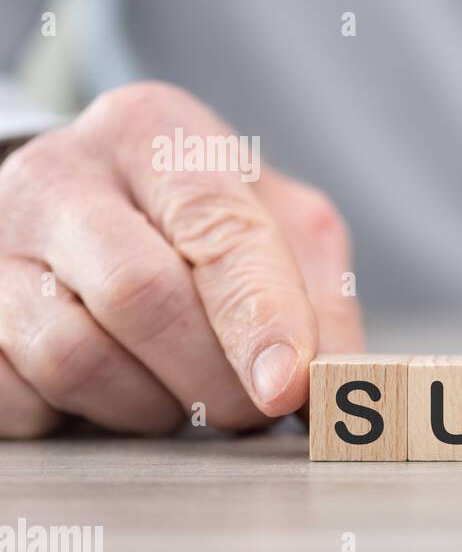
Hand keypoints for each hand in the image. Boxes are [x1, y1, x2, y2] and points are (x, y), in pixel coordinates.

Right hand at [0, 82, 363, 436]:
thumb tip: (340, 384)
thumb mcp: (283, 228)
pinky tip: (116, 388)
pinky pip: (17, 396)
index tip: (286, 386)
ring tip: (182, 394)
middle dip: (213, 379)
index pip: (214, 228)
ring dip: (150, 406)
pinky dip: (81, 418)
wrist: (89, 205)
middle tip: (249, 411)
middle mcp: (62, 173)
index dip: (259, 317)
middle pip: (142, 297)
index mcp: (156, 133)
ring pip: (74, 356)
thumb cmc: (206, 219)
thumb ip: (322, 299)